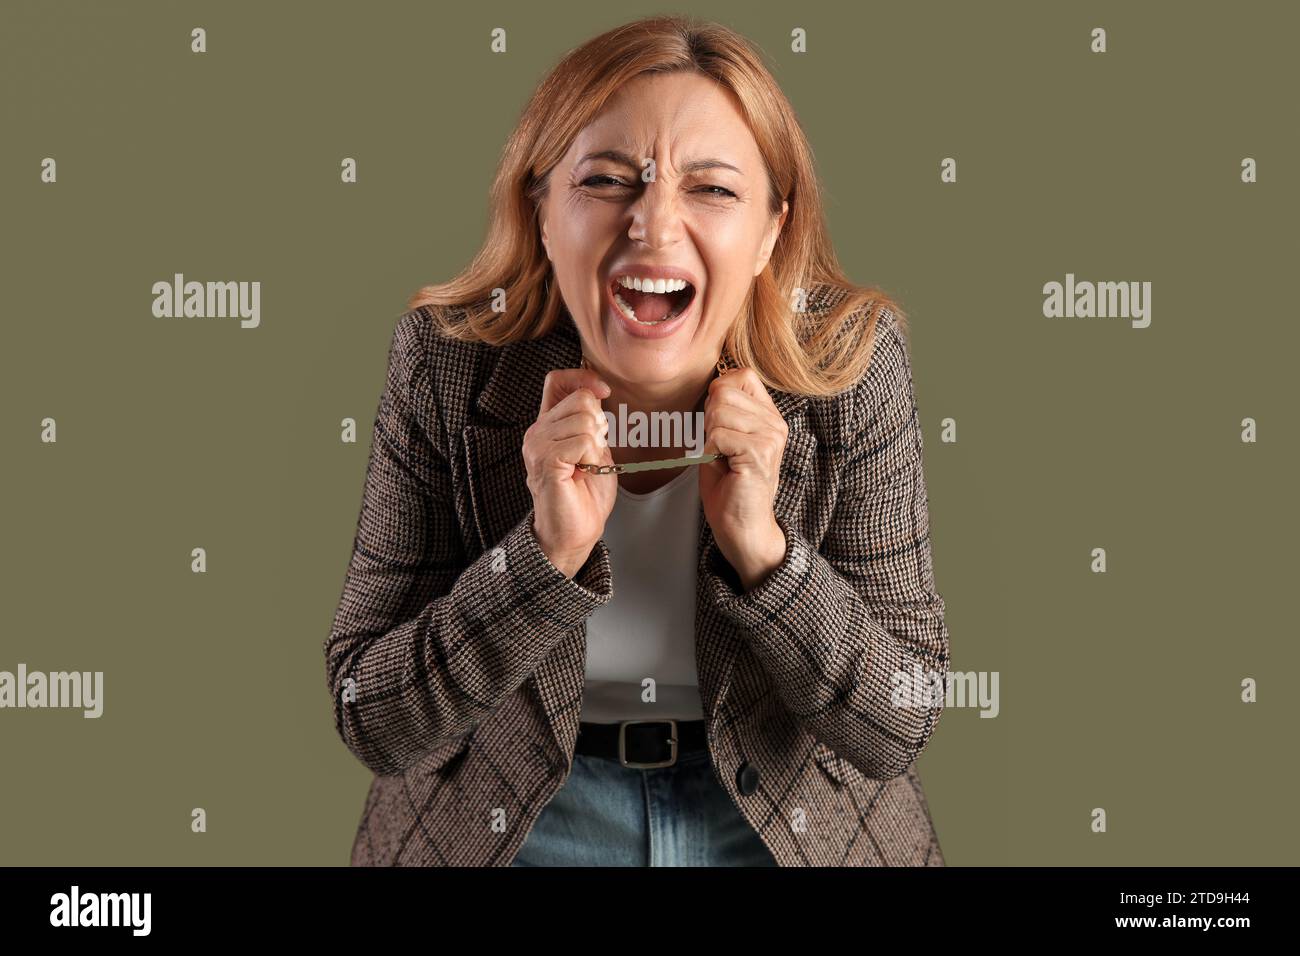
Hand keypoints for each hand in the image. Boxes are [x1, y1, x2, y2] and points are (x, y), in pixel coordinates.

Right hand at [523, 367, 616, 577]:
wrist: (575, 532)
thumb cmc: (585, 495)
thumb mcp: (595, 448)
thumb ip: (592, 421)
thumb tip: (598, 393)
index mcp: (549, 424)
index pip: (557, 380)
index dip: (583, 377)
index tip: (604, 392)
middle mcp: (538, 430)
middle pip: (580, 398)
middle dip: (599, 424)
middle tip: (591, 454)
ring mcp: (537, 444)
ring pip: (584, 419)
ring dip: (596, 445)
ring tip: (584, 466)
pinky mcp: (545, 460)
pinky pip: (582, 440)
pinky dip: (591, 457)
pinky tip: (581, 472)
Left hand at [699, 367, 788, 590]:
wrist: (741, 525)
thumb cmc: (728, 485)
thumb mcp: (724, 439)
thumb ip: (723, 410)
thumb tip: (713, 384)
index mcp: (769, 416)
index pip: (741, 375)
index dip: (718, 392)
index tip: (716, 424)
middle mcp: (775, 423)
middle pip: (723, 391)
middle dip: (708, 419)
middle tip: (717, 448)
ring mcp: (770, 437)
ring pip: (718, 412)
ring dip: (708, 437)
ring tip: (721, 458)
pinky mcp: (759, 452)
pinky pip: (718, 434)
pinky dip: (710, 451)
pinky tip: (722, 466)